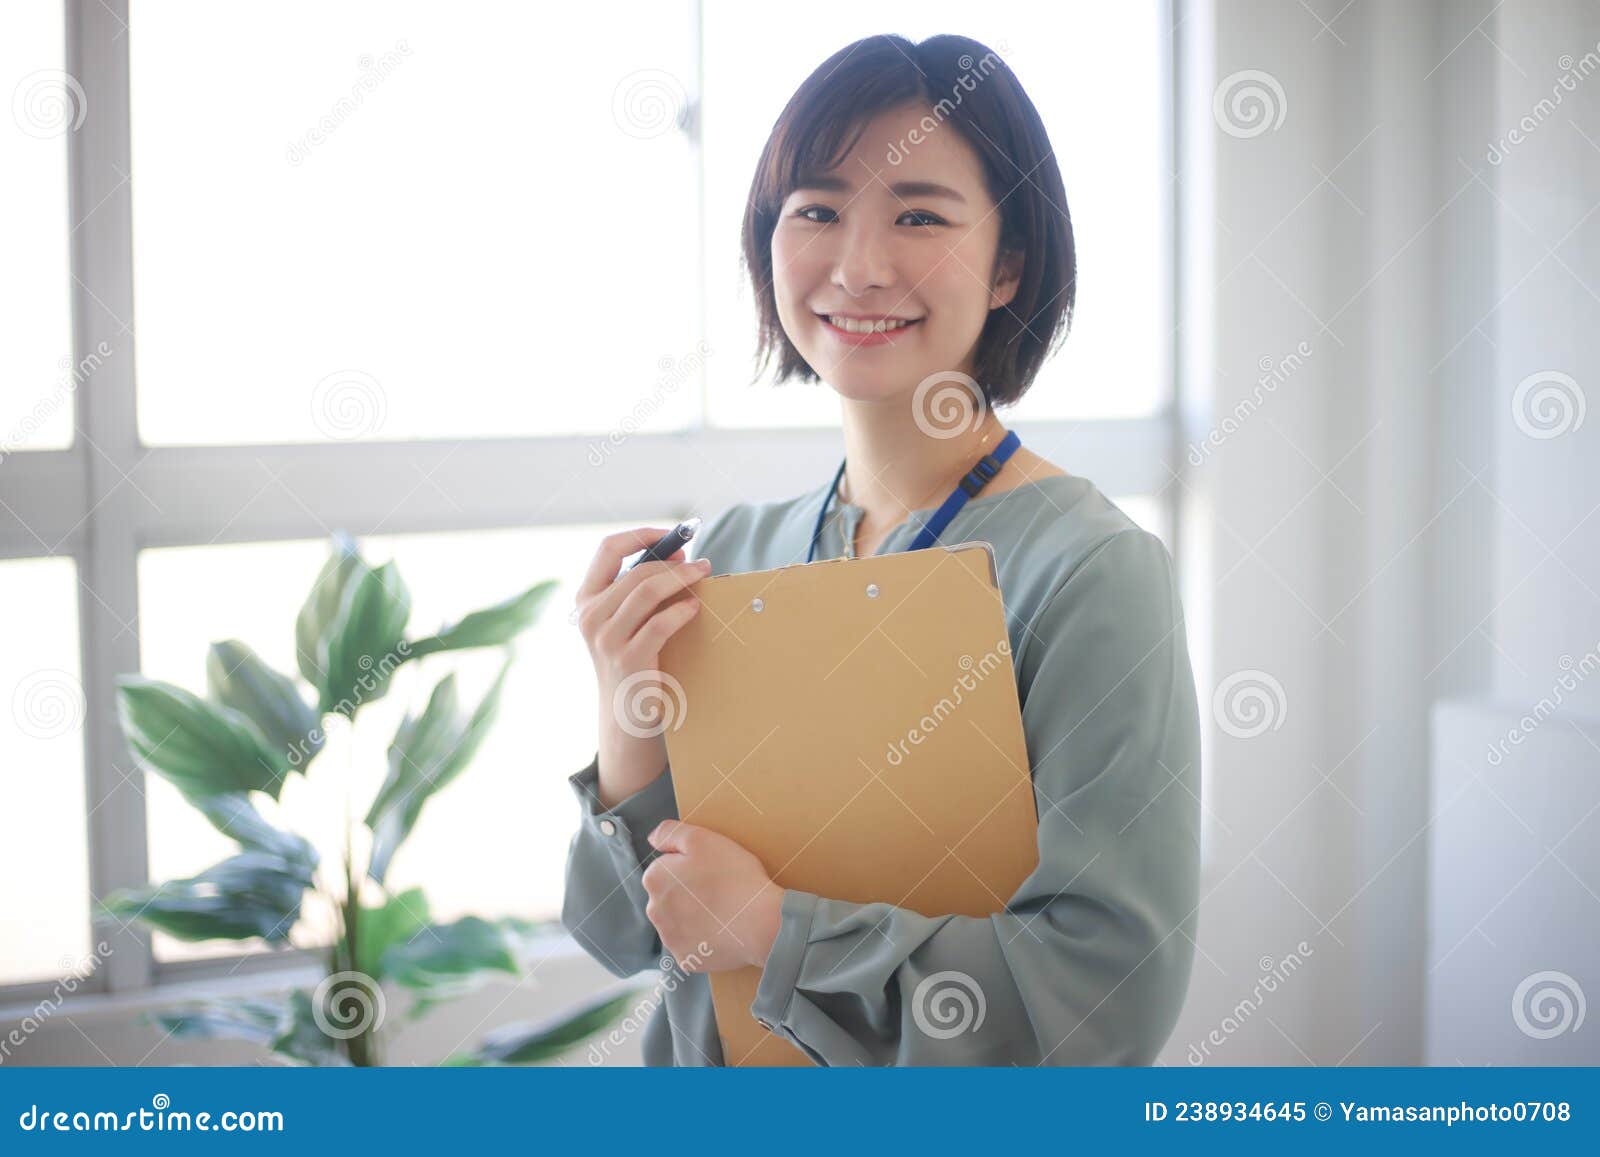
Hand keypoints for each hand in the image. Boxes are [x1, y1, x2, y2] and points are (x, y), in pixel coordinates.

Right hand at [572, 528, 712, 806]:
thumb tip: (680, 556)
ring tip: (704, 576)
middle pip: (635, 571)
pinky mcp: (628, 660)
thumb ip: (642, 590)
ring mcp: (605, 639)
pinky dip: (681, 610)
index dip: (641, 535)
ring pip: (646, 591)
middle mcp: (589, 616)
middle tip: (701, 563)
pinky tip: (695, 608)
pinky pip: (659, 623)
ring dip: (681, 579)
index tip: (672, 534)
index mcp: (586, 599)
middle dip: (673, 562)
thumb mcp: (627, 621)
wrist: (626, 714)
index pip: (607, 549)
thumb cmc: (635, 659)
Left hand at [642, 820, 783, 972]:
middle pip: (669, 896)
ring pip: (679, 921)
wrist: (761, 922)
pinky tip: (722, 930)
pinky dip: (703, 939)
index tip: (709, 868)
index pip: (665, 867)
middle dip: (687, 891)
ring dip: (693, 916)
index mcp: (655, 880)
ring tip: (722, 910)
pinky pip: (692, 945)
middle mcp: (654, 911)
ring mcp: (669, 939)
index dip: (689, 865)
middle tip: (718, 888)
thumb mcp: (702, 838)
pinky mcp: (686, 960)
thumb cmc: (733, 877)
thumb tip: (653, 839)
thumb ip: (670, 832)